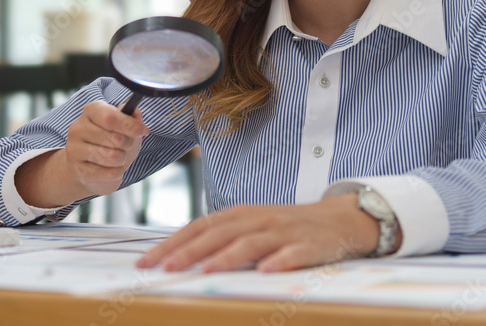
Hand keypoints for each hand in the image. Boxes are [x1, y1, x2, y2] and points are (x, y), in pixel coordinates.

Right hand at [63, 100, 149, 195]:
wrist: (95, 169)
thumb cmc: (112, 144)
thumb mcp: (126, 128)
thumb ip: (132, 117)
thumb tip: (136, 113)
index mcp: (91, 111)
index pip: (110, 117)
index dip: (129, 125)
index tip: (143, 131)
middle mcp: (78, 128)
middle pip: (115, 138)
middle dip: (127, 144)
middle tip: (125, 146)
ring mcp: (74, 149)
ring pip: (112, 157)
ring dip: (122, 159)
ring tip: (117, 158)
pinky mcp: (77, 170)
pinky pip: (109, 173)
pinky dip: (117, 173)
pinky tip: (110, 169)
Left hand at [136, 194, 384, 272]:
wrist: (339, 220)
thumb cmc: (286, 227)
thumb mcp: (251, 226)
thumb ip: (221, 237)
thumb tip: (179, 254)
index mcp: (239, 214)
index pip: (198, 227)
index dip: (172, 243)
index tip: (146, 261)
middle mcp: (258, 219)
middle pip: (219, 233)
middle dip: (190, 251)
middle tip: (165, 268)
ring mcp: (284, 231)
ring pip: (251, 242)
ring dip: (228, 256)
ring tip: (207, 270)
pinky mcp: (309, 245)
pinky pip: (293, 253)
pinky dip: (280, 261)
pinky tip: (266, 271)